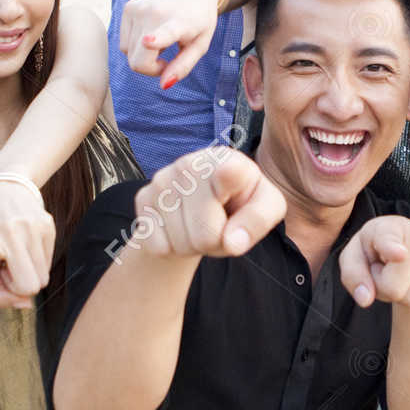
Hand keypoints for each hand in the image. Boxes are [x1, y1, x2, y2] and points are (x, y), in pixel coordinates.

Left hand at [0, 180, 56, 308]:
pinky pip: (49, 262)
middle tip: (6, 264)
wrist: (1, 189)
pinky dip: (36, 259)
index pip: (19, 281)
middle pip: (35, 286)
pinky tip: (24, 243)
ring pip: (44, 277)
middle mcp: (16, 230)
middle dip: (20, 282)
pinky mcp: (49, 224)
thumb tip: (26, 305)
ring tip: (14, 251)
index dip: (6, 276)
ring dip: (29, 270)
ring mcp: (37, 226)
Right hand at [119, 0, 220, 87]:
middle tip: (166, 61)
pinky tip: (151, 33)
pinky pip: (124, 43)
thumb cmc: (198, 20)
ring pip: (128, 53)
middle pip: (137, 60)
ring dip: (143, 55)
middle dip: (149, 68)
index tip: (149, 41)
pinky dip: (136, 45)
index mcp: (179, 22)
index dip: (156, 40)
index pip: (165, 32)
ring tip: (161, 42)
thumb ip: (183, 66)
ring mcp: (138, 9)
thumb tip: (164, 85)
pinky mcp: (128, 8)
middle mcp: (155, 13)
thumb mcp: (200, 45)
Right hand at [130, 148, 285, 257]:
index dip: (227, 177)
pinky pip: (157, 245)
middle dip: (215, 242)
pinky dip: (170, 248)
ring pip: (181, 241)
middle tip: (218, 228)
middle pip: (206, 232)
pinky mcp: (143, 197)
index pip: (228, 172)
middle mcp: (194, 163)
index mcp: (231, 161)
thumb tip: (234, 242)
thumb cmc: (239, 206)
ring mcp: (164, 179)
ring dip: (192, 246)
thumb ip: (258, 221)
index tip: (228, 172)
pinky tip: (178, 229)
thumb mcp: (265, 208)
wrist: (203, 207)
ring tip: (199, 227)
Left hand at [338, 216, 409, 307]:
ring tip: (400, 272)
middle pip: (395, 290)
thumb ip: (353, 277)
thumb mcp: (354, 259)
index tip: (399, 254)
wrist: (404, 244)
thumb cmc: (374, 251)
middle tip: (386, 270)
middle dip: (385, 288)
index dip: (392, 249)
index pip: (388, 242)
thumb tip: (365, 299)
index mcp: (385, 228)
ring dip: (401, 293)